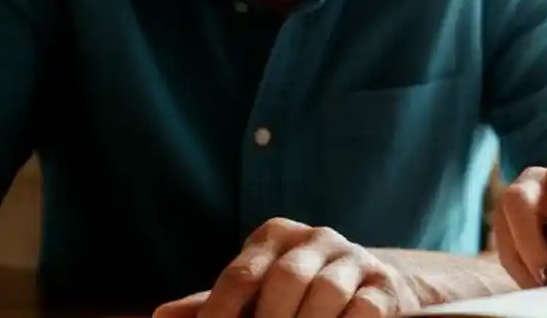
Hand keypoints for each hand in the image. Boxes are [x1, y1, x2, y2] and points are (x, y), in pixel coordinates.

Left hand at [153, 218, 418, 317]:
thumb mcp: (255, 295)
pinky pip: (364, 306)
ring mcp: (355, 258)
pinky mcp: (385, 284)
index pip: (242, 273)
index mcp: (276, 236)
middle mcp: (317, 238)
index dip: (222, 311)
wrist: (370, 287)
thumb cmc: (296, 295)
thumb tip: (162, 315)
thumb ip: (216, 304)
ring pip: (328, 290)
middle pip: (287, 277)